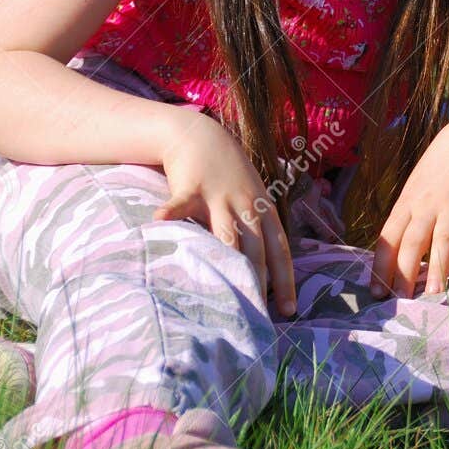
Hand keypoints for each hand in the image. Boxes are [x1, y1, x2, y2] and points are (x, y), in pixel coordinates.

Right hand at [153, 112, 296, 316]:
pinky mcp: (192, 186)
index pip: (281, 250)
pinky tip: (159, 223)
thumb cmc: (229, 175)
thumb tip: (262, 273)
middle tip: (258, 313)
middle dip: (258, 282)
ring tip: (228, 289)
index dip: (286, 280)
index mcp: (264, 210)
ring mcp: (220, 196)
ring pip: (227, 234)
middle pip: (255, 249)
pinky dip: (171, 213)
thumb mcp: (252, 198)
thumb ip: (255, 230)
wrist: (203, 135)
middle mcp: (247, 205)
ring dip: (227, 260)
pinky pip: (180, 203)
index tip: (290, 309)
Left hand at [370, 109, 448, 298]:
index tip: (377, 291)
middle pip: (412, 242)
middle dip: (405, 272)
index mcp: (407, 203)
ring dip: (438, 267)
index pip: (388, 237)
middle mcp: (427, 204)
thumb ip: (407, 218)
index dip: (382, 265)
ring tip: (435, 293)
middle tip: (402, 300)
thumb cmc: (440, 169)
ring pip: (443, 238)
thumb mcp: (415, 189)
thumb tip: (396, 254)